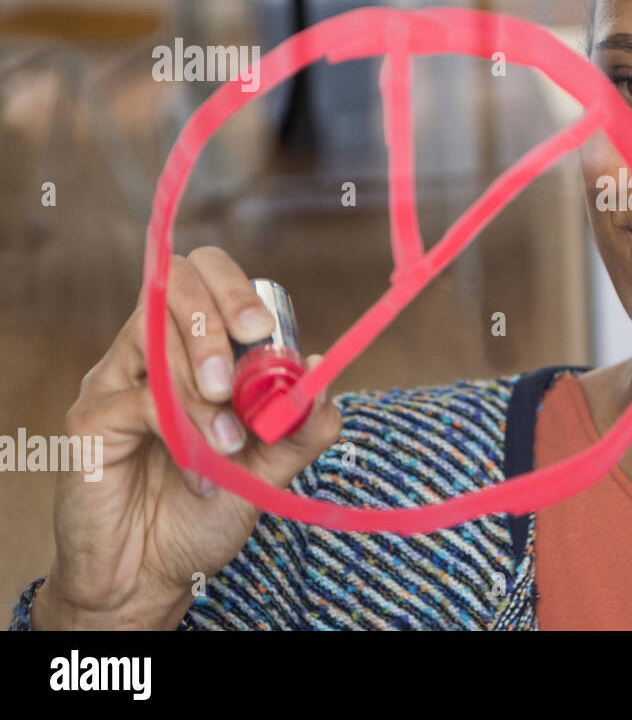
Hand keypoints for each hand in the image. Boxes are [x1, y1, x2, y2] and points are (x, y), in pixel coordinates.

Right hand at [32, 247, 340, 628]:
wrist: (154, 573)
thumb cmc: (207, 508)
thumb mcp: (272, 466)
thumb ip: (302, 424)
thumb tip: (327, 372)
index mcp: (193, 346)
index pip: (203, 273)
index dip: (234, 287)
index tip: (262, 328)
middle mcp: (148, 350)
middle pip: (174, 284)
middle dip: (214, 322)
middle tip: (236, 380)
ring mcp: (114, 380)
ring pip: (154, 338)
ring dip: (204, 390)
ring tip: (228, 444)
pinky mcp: (89, 419)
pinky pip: (138, 399)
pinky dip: (181, 429)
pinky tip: (200, 466)